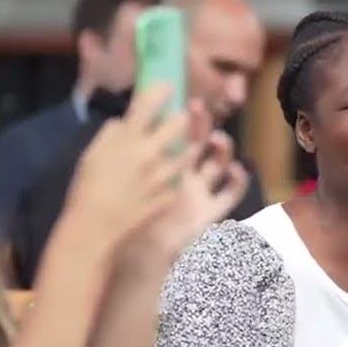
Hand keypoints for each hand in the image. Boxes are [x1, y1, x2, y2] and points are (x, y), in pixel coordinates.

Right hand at [63, 85, 189, 253]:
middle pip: (179, 123)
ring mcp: (165, 175)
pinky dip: (181, 173)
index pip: (149, 104)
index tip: (168, 87)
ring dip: (189, 144)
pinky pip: (182, 177)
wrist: (95, 227)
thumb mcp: (92, 153)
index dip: (161, 91)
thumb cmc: (87, 189)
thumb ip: (112, 134)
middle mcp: (150, 153)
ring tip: (187, 143)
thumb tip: (127, 122)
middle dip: (183, 116)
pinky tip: (177, 173)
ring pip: (190, 150)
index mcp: (127, 139)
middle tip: (182, 117)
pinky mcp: (172, 194)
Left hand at [121, 99, 250, 266]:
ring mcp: (198, 192)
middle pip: (198, 140)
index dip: (176, 112)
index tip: (176, 94)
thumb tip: (118, 121)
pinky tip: (235, 169)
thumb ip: (113, 146)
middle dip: (201, 122)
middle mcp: (182, 173)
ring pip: (218, 162)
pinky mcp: (209, 211)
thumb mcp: (110, 174)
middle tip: (196, 107)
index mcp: (161, 162)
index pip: (174, 129)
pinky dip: (238, 180)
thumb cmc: (119, 213)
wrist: (128, 252)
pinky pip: (230, 194)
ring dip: (222, 146)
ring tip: (216, 138)